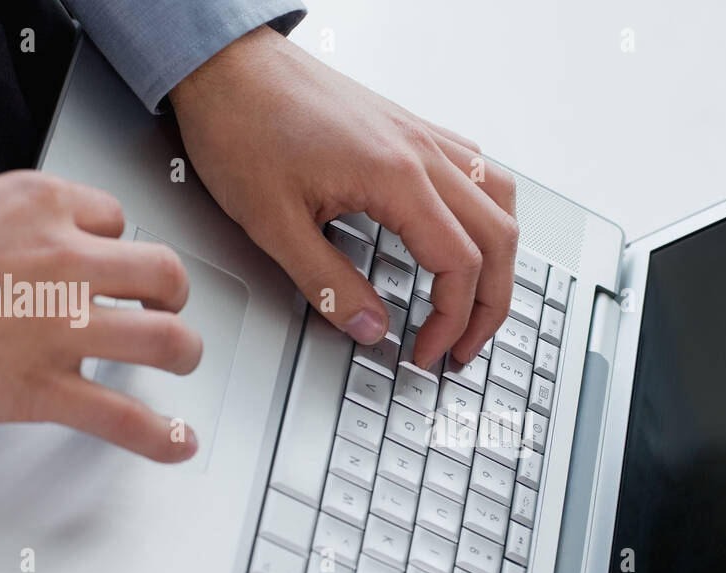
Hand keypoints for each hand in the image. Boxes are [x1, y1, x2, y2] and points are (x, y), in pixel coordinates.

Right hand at [0, 171, 202, 461]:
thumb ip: (3, 219)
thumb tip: (15, 236)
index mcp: (37, 207)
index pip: (114, 217)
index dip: (115, 241)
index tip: (110, 257)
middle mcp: (63, 264)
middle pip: (162, 273)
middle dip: (172, 293)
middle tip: (165, 305)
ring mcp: (61, 329)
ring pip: (164, 340)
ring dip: (183, 353)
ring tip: (182, 360)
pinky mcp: (44, 389)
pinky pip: (124, 418)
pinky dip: (162, 436)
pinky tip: (181, 442)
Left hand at [169, 25, 517, 368]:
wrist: (225, 66)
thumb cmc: (242, 124)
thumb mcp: (273, 224)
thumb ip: (328, 285)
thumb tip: (371, 328)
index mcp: (396, 175)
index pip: (461, 263)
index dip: (451, 321)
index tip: (427, 352)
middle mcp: (422, 151)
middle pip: (498, 237)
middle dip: (490, 305)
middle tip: (464, 347)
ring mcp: (422, 135)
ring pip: (500, 200)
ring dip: (500, 258)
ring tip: (478, 300)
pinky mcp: (411, 129)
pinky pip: (477, 170)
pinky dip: (486, 213)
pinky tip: (465, 235)